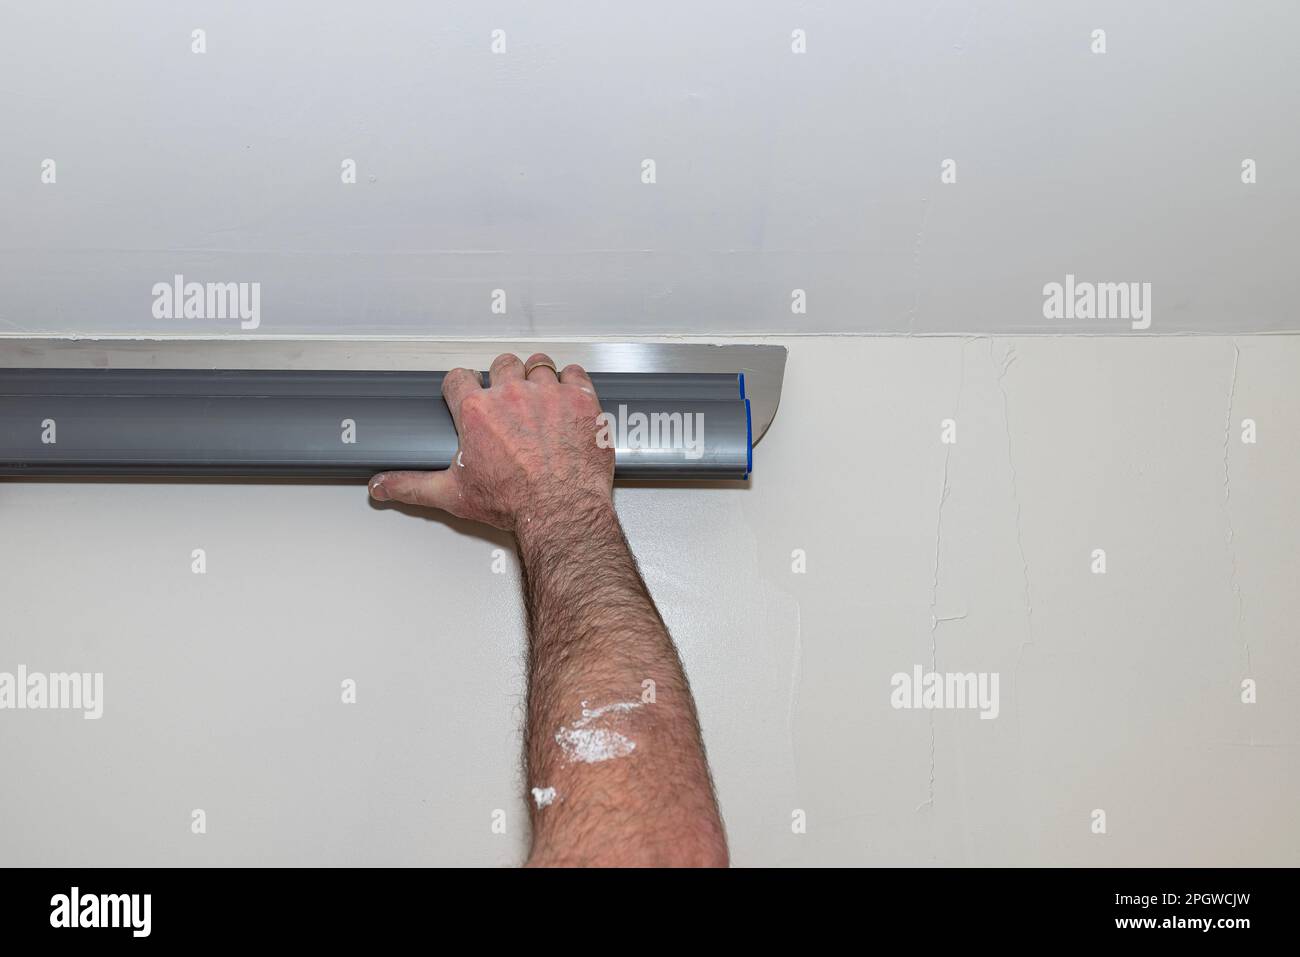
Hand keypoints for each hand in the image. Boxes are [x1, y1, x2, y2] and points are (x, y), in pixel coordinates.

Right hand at [368, 352, 613, 530]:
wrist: (561, 511)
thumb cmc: (513, 502)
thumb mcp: (453, 494)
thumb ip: (412, 485)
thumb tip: (381, 486)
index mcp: (476, 410)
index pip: (459, 378)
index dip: (464, 387)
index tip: (470, 396)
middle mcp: (511, 394)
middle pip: (502, 364)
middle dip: (504, 379)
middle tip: (510, 403)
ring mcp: (548, 393)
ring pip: (539, 364)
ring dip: (538, 378)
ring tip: (541, 400)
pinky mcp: (580, 399)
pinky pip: (575, 373)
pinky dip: (572, 383)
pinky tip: (567, 399)